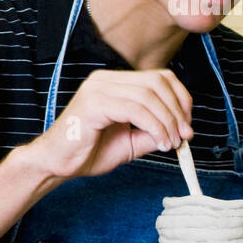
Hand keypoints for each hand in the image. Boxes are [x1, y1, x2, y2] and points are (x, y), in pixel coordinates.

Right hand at [32, 68, 193, 180]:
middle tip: (184, 136)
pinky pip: (135, 109)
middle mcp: (105, 80)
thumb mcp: (130, 141)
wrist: (56, 165)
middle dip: (178, 110)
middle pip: (157, 82)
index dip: (180, 99)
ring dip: (168, 121)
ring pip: (149, 95)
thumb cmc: (87, 152)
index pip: (159, 77)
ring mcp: (97, 89)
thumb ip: (153, 132)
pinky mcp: (93, 104)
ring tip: (171, 143)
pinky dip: (154, 126)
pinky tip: (159, 143)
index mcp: (113, 83)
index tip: (186, 125)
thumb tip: (181, 132)